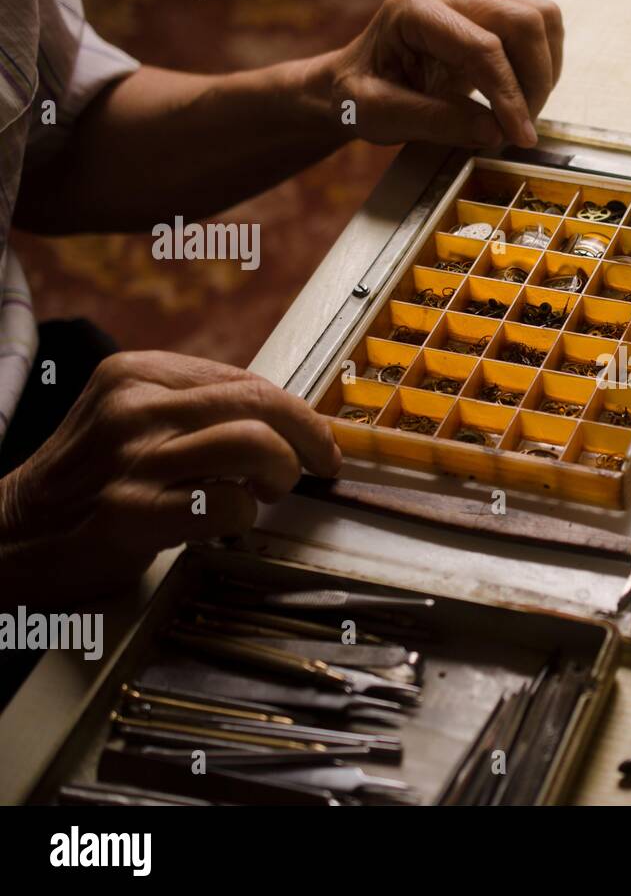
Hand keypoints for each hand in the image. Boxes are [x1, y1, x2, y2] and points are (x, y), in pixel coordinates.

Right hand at [0, 352, 340, 606]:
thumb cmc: (84, 482)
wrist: (7, 537)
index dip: (296, 411)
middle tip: (320, 462)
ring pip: (255, 444)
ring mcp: (134, 460)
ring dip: (283, 472)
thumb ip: (193, 408)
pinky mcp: (134, 513)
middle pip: (261, 402)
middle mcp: (135, 408)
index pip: (247, 379)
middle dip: (309, 435)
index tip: (315, 434)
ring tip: (269, 490)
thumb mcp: (127, 418)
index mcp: (136, 374)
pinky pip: (229, 502)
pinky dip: (246, 514)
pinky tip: (231, 521)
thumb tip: (281, 418)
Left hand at [317, 0, 562, 148]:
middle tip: (521, 128)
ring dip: (543, 71)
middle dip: (534, 81)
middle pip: (523, 22)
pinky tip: (521, 97)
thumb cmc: (358, 96)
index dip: (509, 95)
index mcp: (414, 10)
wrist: (352, 84)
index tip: (519, 136)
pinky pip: (537, 30)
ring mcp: (472, 2)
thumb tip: (495, 131)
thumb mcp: (381, 116)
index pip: (483, 47)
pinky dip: (542, 66)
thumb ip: (436, 122)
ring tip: (521, 112)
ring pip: (539, 20)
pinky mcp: (489, 19)